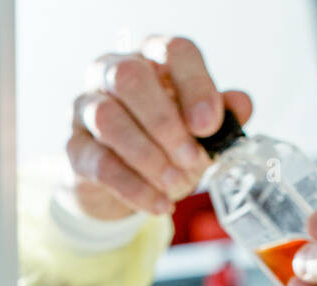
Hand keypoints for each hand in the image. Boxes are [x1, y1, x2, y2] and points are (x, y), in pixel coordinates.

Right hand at [64, 36, 252, 219]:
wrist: (122, 184)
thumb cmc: (165, 145)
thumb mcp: (198, 131)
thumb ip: (222, 116)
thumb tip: (242, 104)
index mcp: (152, 59)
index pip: (173, 51)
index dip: (195, 86)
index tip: (209, 126)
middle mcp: (112, 72)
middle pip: (130, 78)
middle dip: (166, 124)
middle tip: (192, 160)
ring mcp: (86, 108)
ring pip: (108, 119)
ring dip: (149, 158)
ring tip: (176, 184)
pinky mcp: (75, 148)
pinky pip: (100, 163)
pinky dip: (135, 188)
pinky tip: (159, 204)